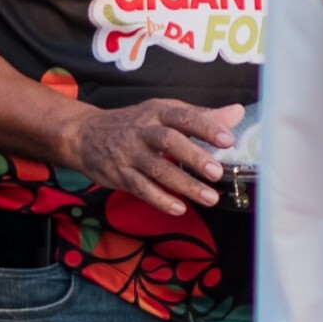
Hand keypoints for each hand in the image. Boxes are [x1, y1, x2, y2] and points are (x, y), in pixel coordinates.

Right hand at [64, 99, 239, 215]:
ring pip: (157, 169)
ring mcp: (128, 153)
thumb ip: (201, 116)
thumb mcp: (164, 113)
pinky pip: (140, 188)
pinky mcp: (119, 174)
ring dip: (184, 185)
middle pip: (168, 142)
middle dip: (193, 157)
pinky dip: (160, 199)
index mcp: (157, 113)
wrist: (84, 134)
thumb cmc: (134, 124)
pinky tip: (179, 208)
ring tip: (210, 198)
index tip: (228, 141)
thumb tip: (238, 113)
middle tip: (217, 172)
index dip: (206, 128)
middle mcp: (141, 131)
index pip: (183, 117)